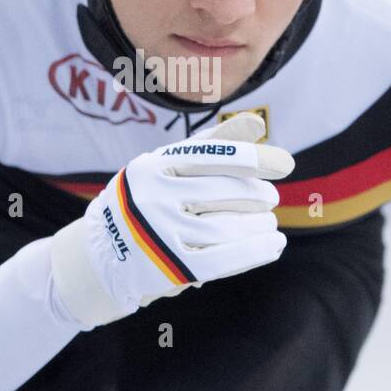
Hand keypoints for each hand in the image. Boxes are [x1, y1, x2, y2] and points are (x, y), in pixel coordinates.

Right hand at [50, 111, 294, 327]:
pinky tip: (274, 245)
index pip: (212, 155)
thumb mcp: (171, 165)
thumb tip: (258, 122)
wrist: (106, 253)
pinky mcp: (172, 267)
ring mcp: (161, 234)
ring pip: (228, 226)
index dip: (253, 158)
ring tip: (270, 223)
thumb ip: (213, 143)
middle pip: (224, 192)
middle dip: (258, 194)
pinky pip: (225, 260)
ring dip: (260, 224)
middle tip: (271, 198)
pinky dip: (255, 251)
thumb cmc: (151, 198)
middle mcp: (154, 197)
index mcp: (153, 166)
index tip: (284, 164)